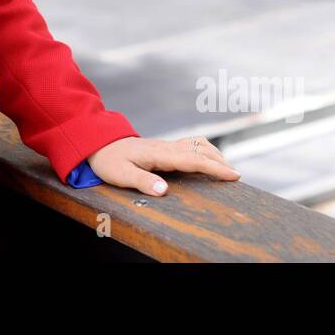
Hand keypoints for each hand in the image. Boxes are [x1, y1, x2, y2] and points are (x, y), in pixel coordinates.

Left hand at [85, 135, 239, 195]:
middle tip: (235, 176)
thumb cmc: (109, 161)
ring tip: (226, 170)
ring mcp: (166, 145)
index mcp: (160, 154)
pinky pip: (191, 145)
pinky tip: (207, 160)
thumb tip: (164, 190)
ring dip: (214, 154)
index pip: (194, 159)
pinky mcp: (165, 148)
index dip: (215, 167)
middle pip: (201, 149)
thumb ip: (142, 181)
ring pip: (197, 144)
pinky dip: (205, 151)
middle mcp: (166, 147)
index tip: (233, 175)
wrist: (99, 144)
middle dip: (220, 161)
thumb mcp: (121, 174)